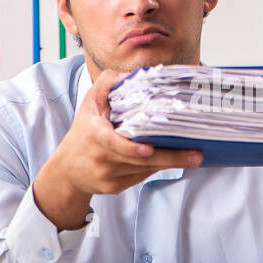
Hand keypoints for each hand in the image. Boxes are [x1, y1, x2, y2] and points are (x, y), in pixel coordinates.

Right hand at [33, 68, 202, 228]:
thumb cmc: (83, 132)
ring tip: (193, 155)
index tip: (149, 149)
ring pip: (145, 170)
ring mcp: (109, 176)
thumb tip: (128, 75)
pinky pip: (141, 177)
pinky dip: (155, 168)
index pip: (114, 144)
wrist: (67, 169)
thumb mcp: (89, 103)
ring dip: (169, 162)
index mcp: (95, 136)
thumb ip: (106, 84)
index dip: (132, 149)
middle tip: (196, 155)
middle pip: (140, 161)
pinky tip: (171, 160)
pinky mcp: (115, 187)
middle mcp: (102, 159)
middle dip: (171, 158)